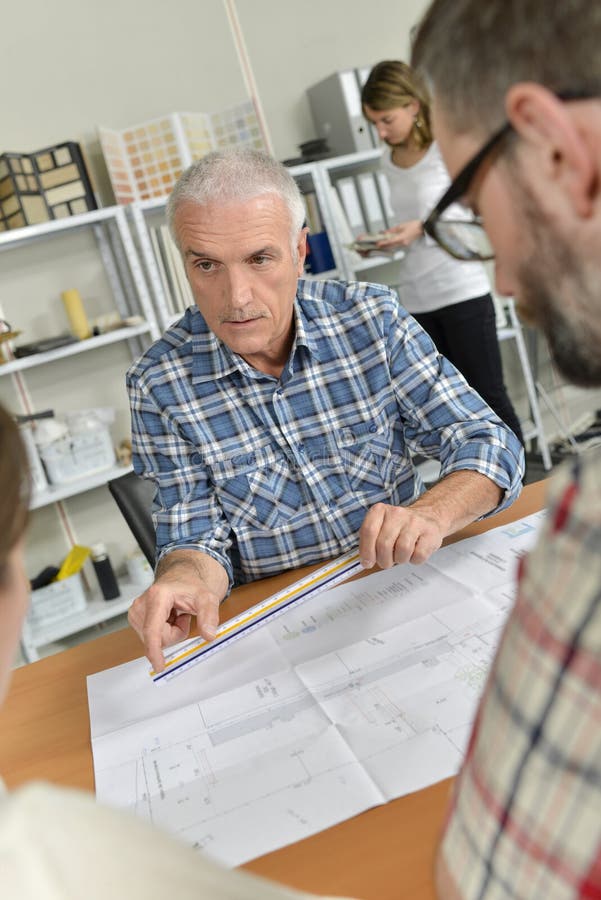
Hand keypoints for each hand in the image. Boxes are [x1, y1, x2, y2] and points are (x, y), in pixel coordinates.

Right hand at [128, 553, 226, 671]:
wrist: (181, 577)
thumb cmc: (190, 585)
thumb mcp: (207, 598)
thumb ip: (210, 616)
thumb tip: (209, 635)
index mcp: (157, 596)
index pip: (153, 629)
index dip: (155, 650)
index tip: (159, 666)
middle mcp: (142, 604)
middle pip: (158, 638)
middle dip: (175, 634)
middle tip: (184, 617)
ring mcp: (136, 611)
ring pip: (155, 640)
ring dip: (170, 633)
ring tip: (176, 615)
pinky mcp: (135, 618)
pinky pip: (152, 637)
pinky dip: (164, 632)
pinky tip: (169, 617)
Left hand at [358, 501, 443, 569]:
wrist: (429, 517)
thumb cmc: (401, 527)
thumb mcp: (380, 527)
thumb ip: (369, 541)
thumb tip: (365, 561)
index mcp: (380, 510)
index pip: (368, 531)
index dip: (366, 551)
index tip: (367, 562)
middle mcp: (397, 513)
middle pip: (384, 544)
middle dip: (384, 560)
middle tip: (386, 561)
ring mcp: (415, 522)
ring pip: (402, 550)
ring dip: (400, 559)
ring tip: (401, 555)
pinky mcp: (430, 532)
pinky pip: (418, 555)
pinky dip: (414, 560)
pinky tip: (414, 552)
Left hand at [375, 220, 422, 249]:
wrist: (422, 228)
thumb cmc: (414, 225)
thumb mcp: (401, 226)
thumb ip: (392, 230)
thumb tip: (386, 233)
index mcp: (402, 238)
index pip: (390, 241)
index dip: (383, 243)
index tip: (378, 243)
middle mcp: (403, 243)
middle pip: (391, 245)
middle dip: (384, 245)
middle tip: (378, 244)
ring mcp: (405, 244)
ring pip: (394, 246)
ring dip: (387, 245)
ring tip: (382, 243)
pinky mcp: (405, 244)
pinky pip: (397, 245)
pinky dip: (392, 243)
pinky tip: (389, 242)